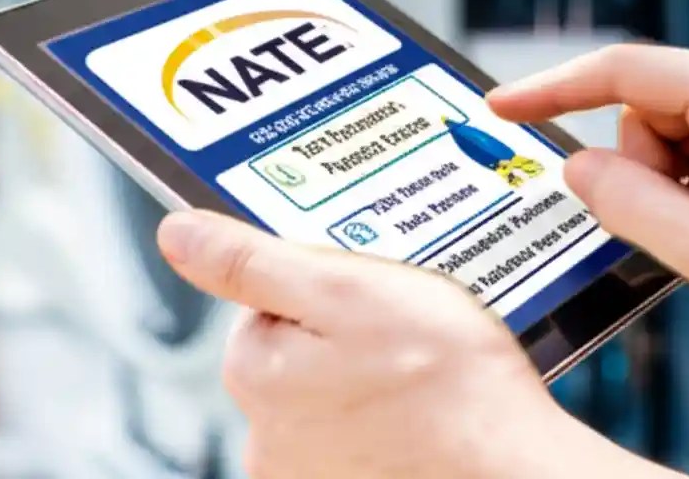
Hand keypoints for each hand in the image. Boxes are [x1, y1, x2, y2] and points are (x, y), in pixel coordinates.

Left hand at [157, 211, 681, 478]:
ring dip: (371, 383)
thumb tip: (178, 234)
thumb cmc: (445, 383)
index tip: (374, 291)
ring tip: (425, 379)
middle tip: (409, 334)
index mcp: (256, 367)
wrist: (510, 471)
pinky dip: (389, 426)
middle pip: (301, 350)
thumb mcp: (344, 288)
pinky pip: (360, 439)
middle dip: (350, 336)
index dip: (328, 282)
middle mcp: (266, 433)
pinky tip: (426, 419)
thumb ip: (253, 261)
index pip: (270, 297)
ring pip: (334, 397)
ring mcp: (308, 473)